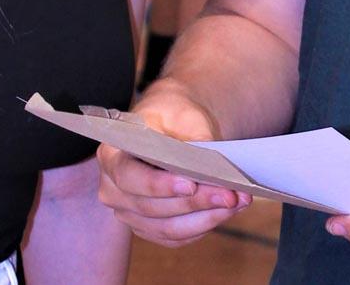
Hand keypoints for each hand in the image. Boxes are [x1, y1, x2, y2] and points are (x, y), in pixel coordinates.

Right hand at [96, 79, 250, 246]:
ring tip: (237, 201)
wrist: (171, 124)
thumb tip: (210, 166)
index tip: (191, 184)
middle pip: (152, 207)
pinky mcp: (148, 226)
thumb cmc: (173, 113)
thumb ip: (193, 137)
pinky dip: (203, 225)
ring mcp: (129, 212)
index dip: (158, 185)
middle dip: (195, 202)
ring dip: (206, 217)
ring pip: (166, 227)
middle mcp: (113, 189)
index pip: (129, 177)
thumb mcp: (183, 113)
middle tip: (230, 194)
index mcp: (112, 154)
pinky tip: (227, 211)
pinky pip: (176, 236)